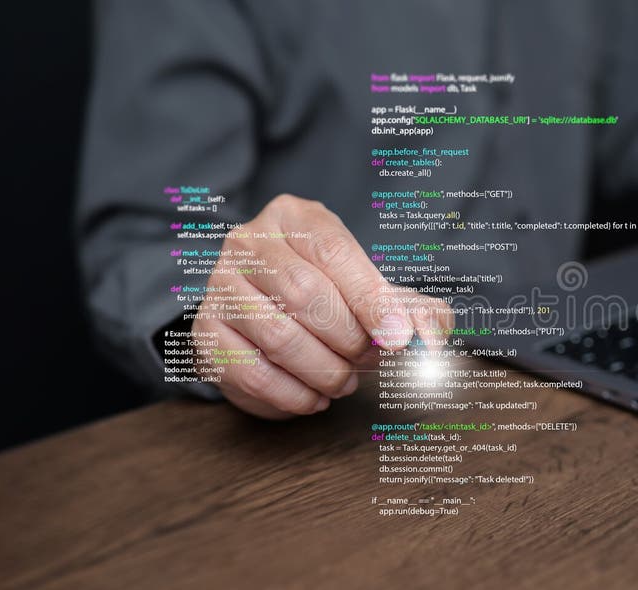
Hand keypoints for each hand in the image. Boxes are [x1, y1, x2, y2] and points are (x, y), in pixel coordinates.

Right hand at [192, 194, 451, 418]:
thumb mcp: (380, 293)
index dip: (370, 299)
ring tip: (346, 380)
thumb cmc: (335, 296)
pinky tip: (315, 397)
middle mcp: (249, 243)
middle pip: (305, 294)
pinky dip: (294, 395)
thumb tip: (431, 342)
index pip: (333, 252)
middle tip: (370, 360)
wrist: (270, 310)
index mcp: (294, 217)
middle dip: (349, 339)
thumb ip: (418, 311)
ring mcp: (220, 286)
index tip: (398, 338)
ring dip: (325, 371)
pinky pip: (252, 372)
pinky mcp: (206, 332)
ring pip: (279, 337)